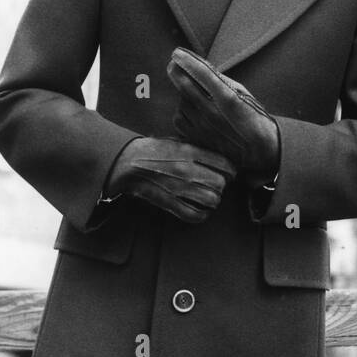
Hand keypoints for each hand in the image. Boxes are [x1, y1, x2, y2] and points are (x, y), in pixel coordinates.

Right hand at [105, 137, 235, 222]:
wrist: (126, 162)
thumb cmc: (151, 150)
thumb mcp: (176, 140)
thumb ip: (196, 147)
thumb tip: (216, 156)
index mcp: (190, 152)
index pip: (225, 164)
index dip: (231, 171)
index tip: (229, 173)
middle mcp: (187, 170)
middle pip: (220, 184)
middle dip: (222, 186)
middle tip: (217, 186)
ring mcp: (178, 188)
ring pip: (211, 200)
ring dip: (214, 200)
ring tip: (211, 198)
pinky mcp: (168, 202)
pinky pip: (193, 215)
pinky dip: (202, 215)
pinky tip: (202, 212)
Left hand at [167, 48, 279, 184]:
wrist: (258, 151)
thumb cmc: (253, 118)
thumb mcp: (244, 95)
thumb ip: (222, 82)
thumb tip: (200, 69)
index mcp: (228, 99)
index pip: (202, 74)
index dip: (188, 61)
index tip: (177, 53)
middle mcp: (212, 113)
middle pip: (185, 87)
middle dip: (178, 73)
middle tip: (174, 64)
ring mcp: (202, 127)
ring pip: (181, 102)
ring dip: (183, 94)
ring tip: (193, 94)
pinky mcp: (196, 139)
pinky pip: (179, 119)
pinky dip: (182, 112)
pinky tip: (191, 111)